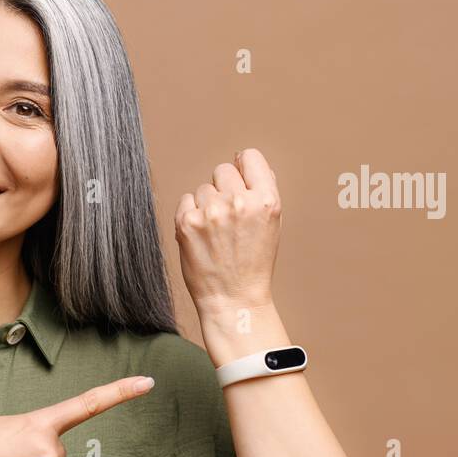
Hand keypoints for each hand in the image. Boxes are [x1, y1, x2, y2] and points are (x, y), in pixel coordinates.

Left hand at [175, 147, 281, 315]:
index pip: (250, 157)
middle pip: (223, 170)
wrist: (233, 299)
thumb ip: (262, 192)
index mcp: (266, 200)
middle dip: (224, 188)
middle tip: (227, 217)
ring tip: (215, 233)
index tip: (239, 179)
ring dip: (207, 205)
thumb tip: (246, 164)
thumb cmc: (253, 264)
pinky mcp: (187, 222)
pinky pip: (186, 201)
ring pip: (204, 188)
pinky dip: (191, 215)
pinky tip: (201, 236)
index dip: (243, 167)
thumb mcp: (271, 225)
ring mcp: (211, 212)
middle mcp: (239, 202)